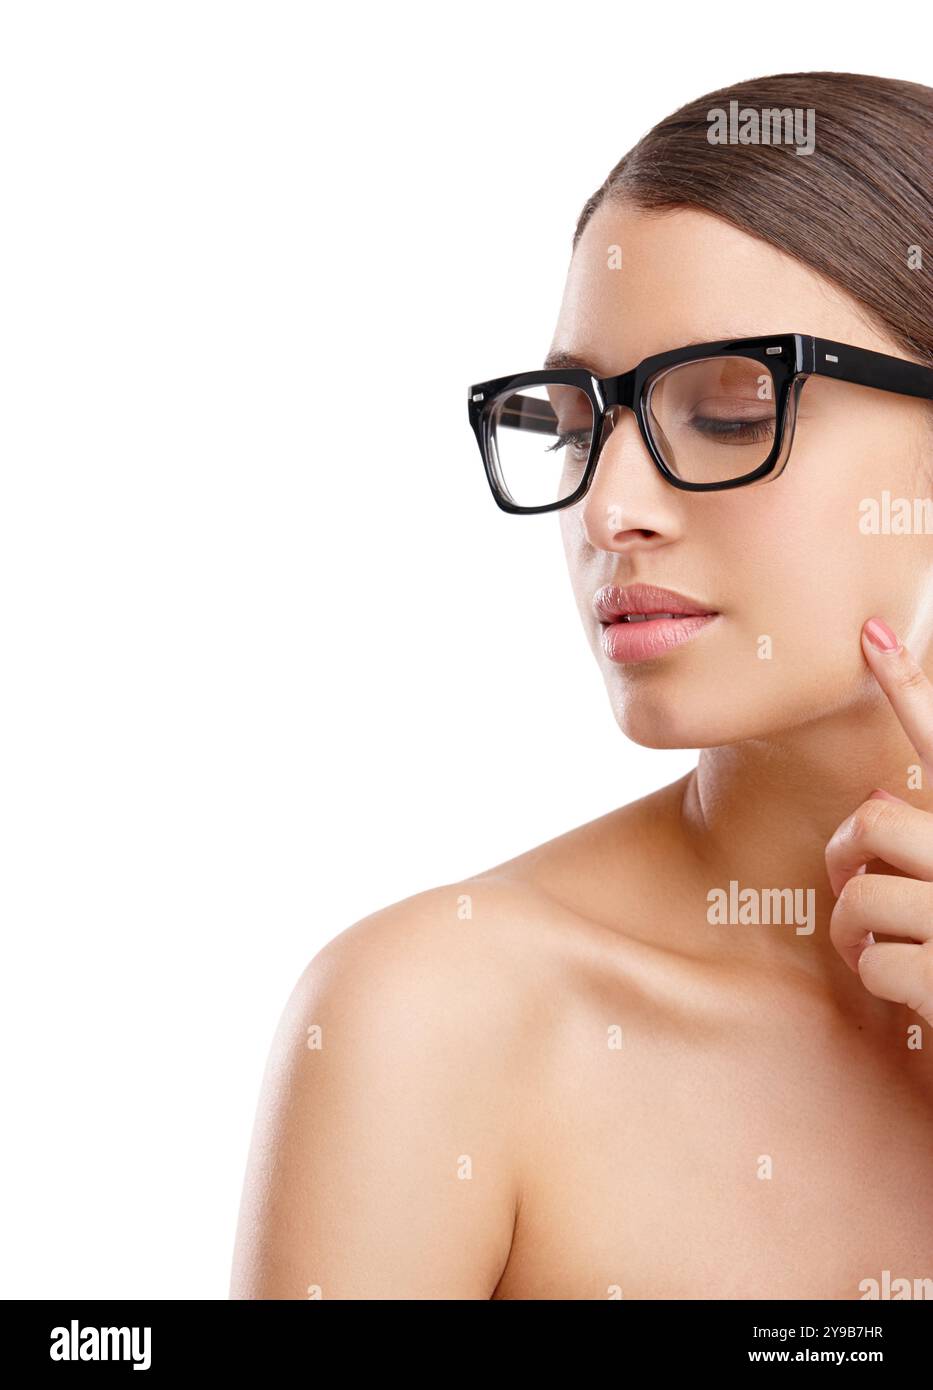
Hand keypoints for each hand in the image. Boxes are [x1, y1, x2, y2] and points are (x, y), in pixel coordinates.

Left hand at [825, 616, 932, 1024]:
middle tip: (859, 886)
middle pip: (872, 821)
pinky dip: (877, 979)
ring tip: (892, 949)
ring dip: (857, 930)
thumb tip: (876, 797)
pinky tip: (915, 996)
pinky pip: (870, 960)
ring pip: (859, 893)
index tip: (871, 633)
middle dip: (847, 856)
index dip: (909, 685)